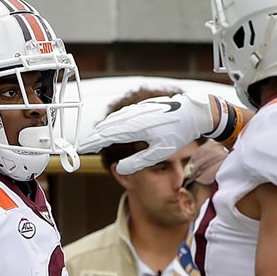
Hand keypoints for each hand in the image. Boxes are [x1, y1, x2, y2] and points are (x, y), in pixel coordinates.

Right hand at [77, 93, 223, 173]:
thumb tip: (120, 168)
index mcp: (135, 127)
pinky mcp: (143, 107)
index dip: (93, 142)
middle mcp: (133, 116)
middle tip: (84, 145)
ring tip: (96, 137)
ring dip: (103, 128)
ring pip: (114, 119)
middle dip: (95, 136)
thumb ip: (139, 162)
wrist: (194, 112)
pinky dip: (113, 122)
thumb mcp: (161, 152)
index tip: (82, 148)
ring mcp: (138, 109)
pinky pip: (122, 114)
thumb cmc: (179, 133)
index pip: (107, 135)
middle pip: (107, 126)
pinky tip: (113, 126)